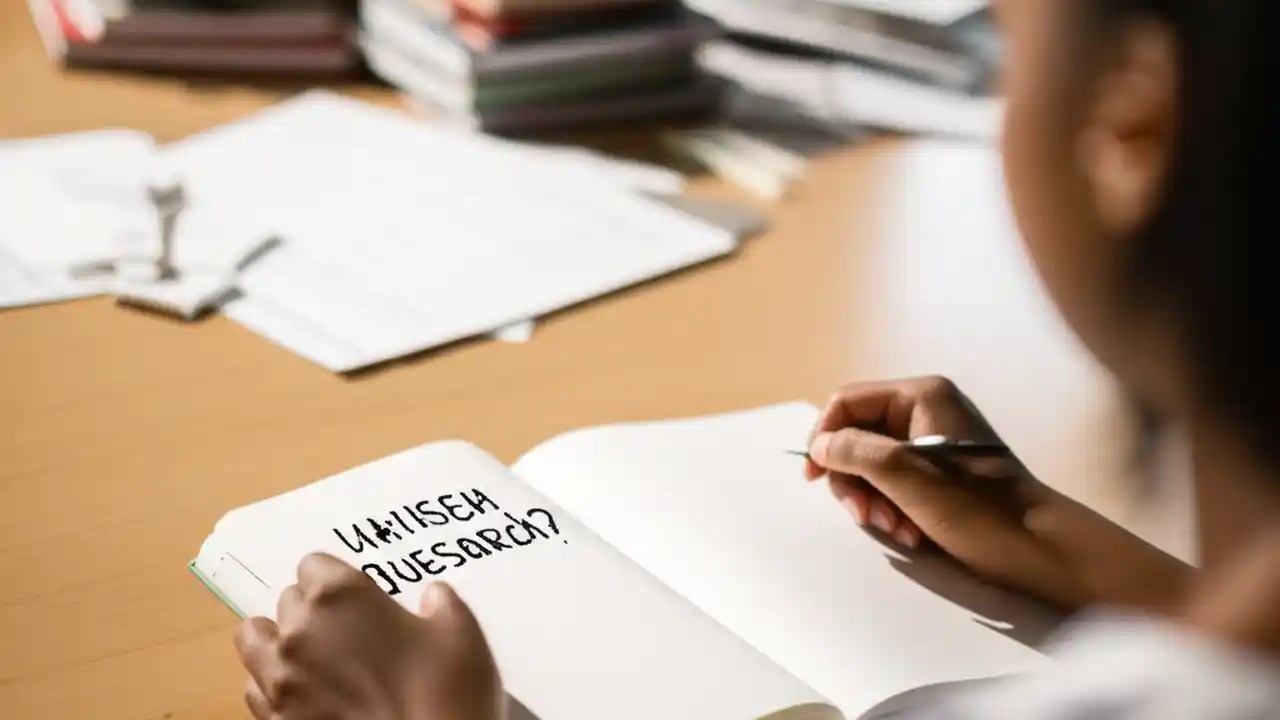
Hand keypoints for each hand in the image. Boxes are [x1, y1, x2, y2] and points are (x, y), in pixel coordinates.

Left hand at [234, 553, 503, 719]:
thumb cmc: (447, 689)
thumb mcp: (461, 633)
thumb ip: (440, 604)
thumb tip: (431, 597)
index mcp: (340, 595)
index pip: (314, 565)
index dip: (337, 580)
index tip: (361, 599)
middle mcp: (299, 630)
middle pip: (288, 601)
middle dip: (314, 611)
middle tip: (349, 634)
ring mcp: (280, 679)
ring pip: (255, 641)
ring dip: (279, 642)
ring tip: (310, 658)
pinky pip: (254, 689)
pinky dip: (272, 686)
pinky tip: (304, 695)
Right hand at [805, 376, 1190, 611]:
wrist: (1039, 548)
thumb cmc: (979, 507)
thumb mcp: (906, 474)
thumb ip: (855, 452)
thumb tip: (820, 445)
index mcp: (921, 396)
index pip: (848, 402)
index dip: (825, 436)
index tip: (815, 477)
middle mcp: (925, 412)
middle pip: (856, 436)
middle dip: (853, 479)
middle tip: (864, 515)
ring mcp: (931, 445)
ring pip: (871, 466)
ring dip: (873, 501)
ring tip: (894, 529)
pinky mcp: (937, 476)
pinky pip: (893, 485)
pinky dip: (892, 510)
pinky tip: (910, 534)